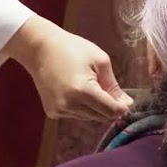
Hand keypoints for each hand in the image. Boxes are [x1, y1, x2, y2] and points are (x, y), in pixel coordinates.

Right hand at [6, 14, 131, 120]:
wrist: (40, 48)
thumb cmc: (72, 48)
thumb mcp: (100, 61)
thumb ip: (113, 85)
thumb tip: (126, 105)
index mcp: (82, 90)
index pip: (110, 111)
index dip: (122, 107)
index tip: (126, 100)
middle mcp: (69, 105)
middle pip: (101, 117)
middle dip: (109, 107)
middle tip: (106, 87)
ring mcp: (59, 110)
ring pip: (89, 118)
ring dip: (95, 107)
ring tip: (88, 85)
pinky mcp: (52, 112)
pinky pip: (76, 115)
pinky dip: (81, 107)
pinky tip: (75, 91)